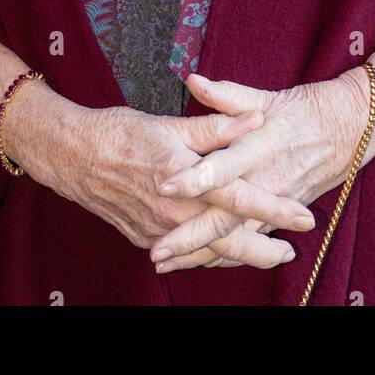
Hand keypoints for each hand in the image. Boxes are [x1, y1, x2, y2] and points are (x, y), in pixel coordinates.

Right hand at [16, 90, 314, 266]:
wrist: (71, 157)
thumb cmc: (119, 132)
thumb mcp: (169, 124)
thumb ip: (216, 125)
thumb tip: (256, 119)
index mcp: (185, 180)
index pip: (239, 198)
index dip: (274, 208)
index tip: (303, 216)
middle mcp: (174, 213)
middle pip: (228, 241)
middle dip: (263, 250)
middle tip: (291, 252)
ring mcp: (157, 230)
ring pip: (206, 253)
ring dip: (238, 255)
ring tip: (266, 253)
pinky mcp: (144, 236)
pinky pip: (184, 253)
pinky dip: (206, 254)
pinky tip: (221, 250)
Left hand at [148, 71, 369, 272]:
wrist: (352, 129)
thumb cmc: (305, 109)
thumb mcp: (266, 97)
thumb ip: (227, 95)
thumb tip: (192, 79)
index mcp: (259, 148)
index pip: (223, 167)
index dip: (194, 178)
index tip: (164, 186)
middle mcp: (266, 181)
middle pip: (225, 217)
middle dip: (190, 237)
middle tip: (157, 251)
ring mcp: (275, 204)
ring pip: (236, 237)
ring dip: (201, 254)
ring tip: (166, 265)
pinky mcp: (281, 217)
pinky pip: (250, 241)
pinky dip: (224, 254)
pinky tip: (196, 263)